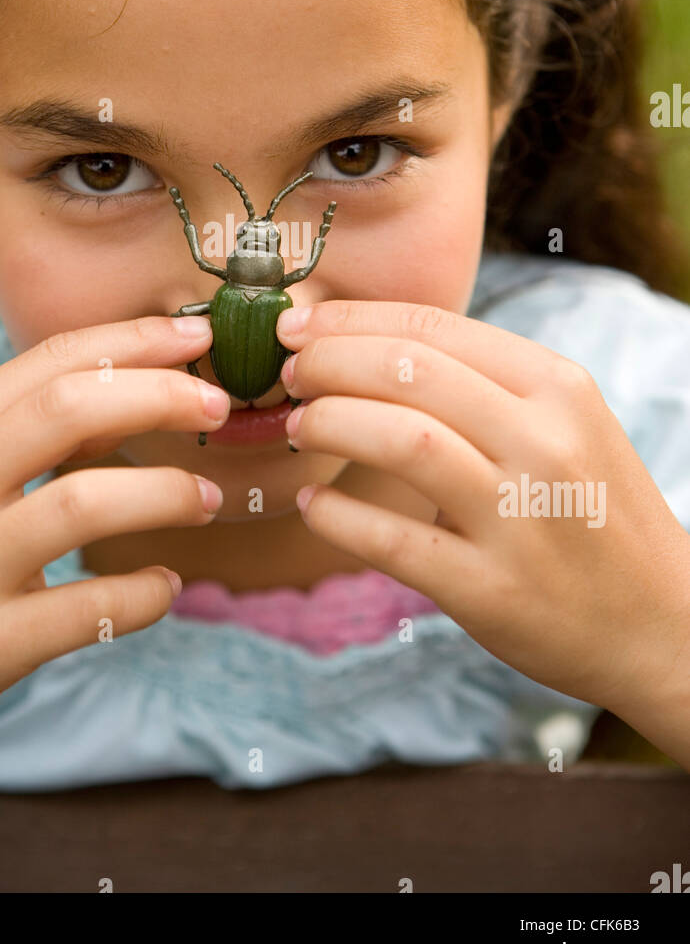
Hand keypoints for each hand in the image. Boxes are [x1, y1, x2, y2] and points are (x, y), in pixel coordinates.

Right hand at [0, 315, 228, 769]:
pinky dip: (144, 593)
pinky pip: (87, 610)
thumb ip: (22, 432)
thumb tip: (134, 394)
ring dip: (165, 493)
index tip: (199, 335)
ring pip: (84, 503)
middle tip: (219, 405)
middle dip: (161, 395)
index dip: (136, 341)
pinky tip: (165, 585)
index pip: (52, 360)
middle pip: (71, 410)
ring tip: (205, 498)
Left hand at [277, 300, 689, 715]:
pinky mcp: (490, 590)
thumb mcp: (568, 424)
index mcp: (558, 388)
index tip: (301, 325)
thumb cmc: (594, 512)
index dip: (351, 320)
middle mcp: (544, 442)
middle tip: (290, 376)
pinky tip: (314, 505)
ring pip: (398, 440)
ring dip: (328, 425)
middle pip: (407, 372)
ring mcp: (519, 518)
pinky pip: (392, 540)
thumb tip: (373, 345)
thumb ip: (487, 384)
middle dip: (328, 364)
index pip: (434, 327)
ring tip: (298, 428)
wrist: (663, 624)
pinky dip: (338, 516)